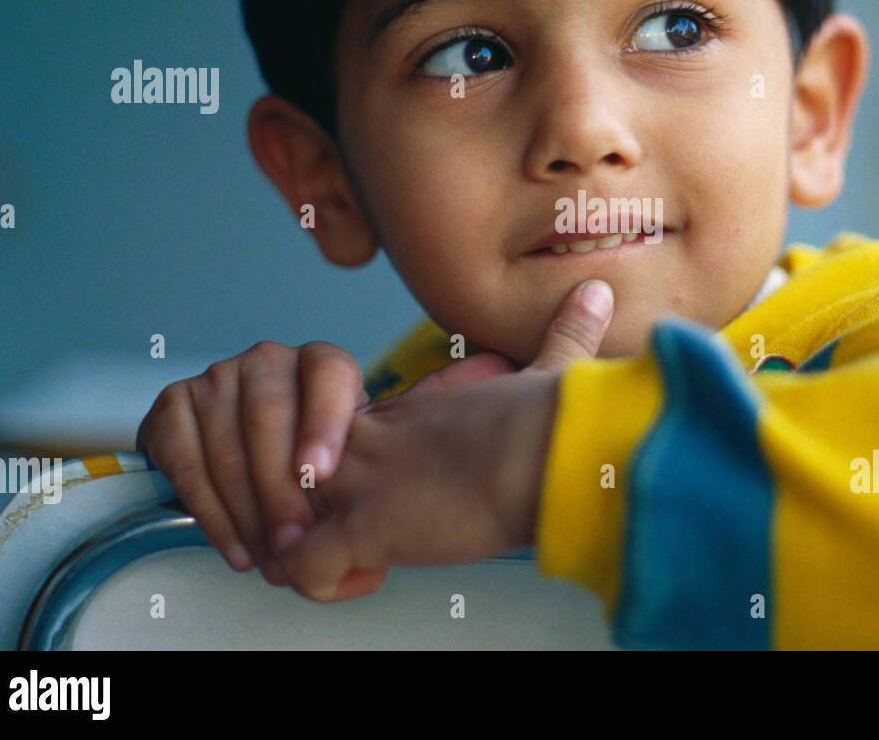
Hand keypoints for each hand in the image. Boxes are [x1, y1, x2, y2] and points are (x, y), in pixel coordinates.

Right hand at [136, 337, 516, 584]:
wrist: (276, 466)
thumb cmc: (347, 462)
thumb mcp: (392, 433)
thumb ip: (440, 400)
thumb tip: (501, 367)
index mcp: (321, 362)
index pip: (324, 374)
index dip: (325, 420)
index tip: (327, 472)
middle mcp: (266, 361)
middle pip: (267, 416)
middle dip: (282, 487)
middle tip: (301, 541)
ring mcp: (216, 382)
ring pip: (226, 445)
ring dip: (248, 510)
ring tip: (277, 557)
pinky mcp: (172, 411)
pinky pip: (183, 461)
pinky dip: (209, 511)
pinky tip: (240, 548)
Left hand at [278, 278, 615, 600]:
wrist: (558, 448)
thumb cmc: (561, 418)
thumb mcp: (558, 371)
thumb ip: (567, 335)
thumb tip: (600, 294)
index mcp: (409, 412)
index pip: (340, 433)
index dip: (352, 469)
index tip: (393, 496)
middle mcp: (372, 440)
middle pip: (292, 467)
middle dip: (308, 505)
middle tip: (350, 535)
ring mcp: (361, 480)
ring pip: (278, 510)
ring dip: (306, 543)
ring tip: (355, 560)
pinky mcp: (365, 523)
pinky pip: (302, 567)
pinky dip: (324, 583)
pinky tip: (372, 574)